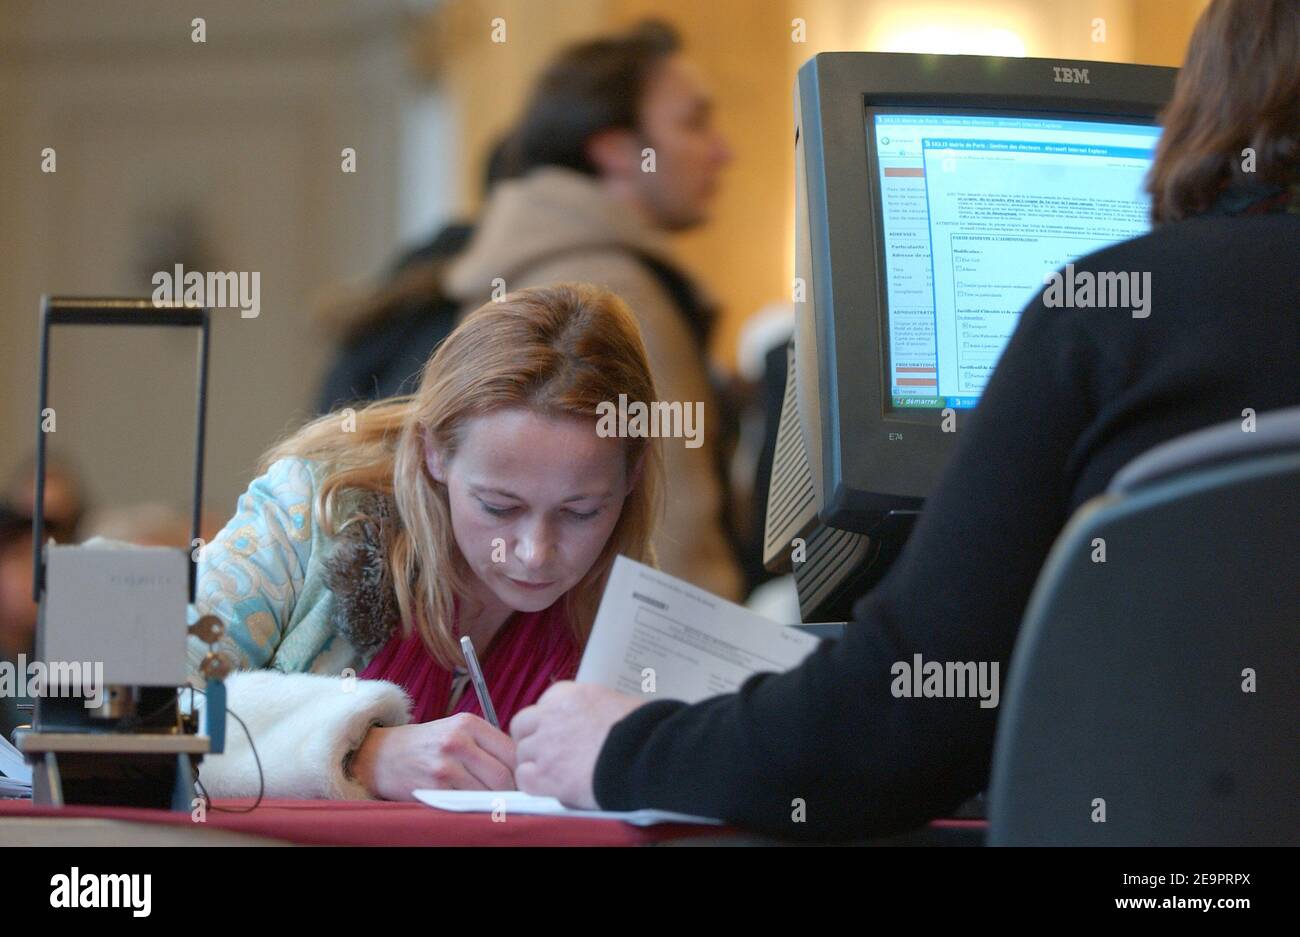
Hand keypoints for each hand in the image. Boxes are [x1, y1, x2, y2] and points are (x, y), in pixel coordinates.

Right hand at [350, 712, 516, 800]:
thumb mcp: (456, 730)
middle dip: (511, 791)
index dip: (521, 770)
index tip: (522, 781)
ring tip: (492, 803)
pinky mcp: (434, 788)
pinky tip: (471, 805)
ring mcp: (445, 766)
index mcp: (468, 723)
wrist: (381, 755)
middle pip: (503, 775)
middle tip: (511, 798)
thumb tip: (522, 768)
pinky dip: (474, 808)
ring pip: (487, 793)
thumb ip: (486, 744)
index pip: (511, 751)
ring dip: (494, 802)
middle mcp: (457, 741)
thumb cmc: (426, 744)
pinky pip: (467, 804)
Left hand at [510, 682, 646, 808]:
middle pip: (523, 725)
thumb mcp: (616, 704)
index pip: (544, 704)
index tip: (560, 734)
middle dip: (533, 739)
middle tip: (550, 754)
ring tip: (557, 775)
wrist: (646, 756)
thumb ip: (594, 710)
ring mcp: (545, 745)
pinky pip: (524, 778)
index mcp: (570, 694)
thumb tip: (596, 720)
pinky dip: (535, 784)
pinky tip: (553, 788)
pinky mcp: (544, 774)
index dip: (549, 722)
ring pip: (522, 753)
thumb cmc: (643, 731)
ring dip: (535, 763)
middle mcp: (551, 715)